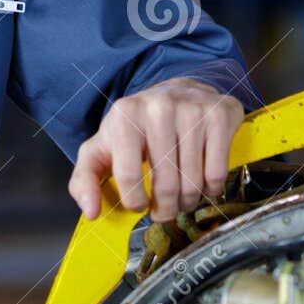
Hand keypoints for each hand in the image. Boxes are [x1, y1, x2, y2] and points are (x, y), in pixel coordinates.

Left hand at [68, 78, 245, 220]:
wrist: (178, 91)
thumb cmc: (136, 128)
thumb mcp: (102, 148)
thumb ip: (84, 180)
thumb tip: (92, 212)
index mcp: (125, 114)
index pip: (129, 176)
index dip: (135, 202)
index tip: (139, 204)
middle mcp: (159, 107)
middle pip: (166, 184)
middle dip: (165, 209)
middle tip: (165, 210)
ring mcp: (193, 109)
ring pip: (193, 182)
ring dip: (188, 201)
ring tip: (182, 197)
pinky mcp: (219, 115)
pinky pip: (216, 173)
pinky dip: (211, 189)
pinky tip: (202, 183)